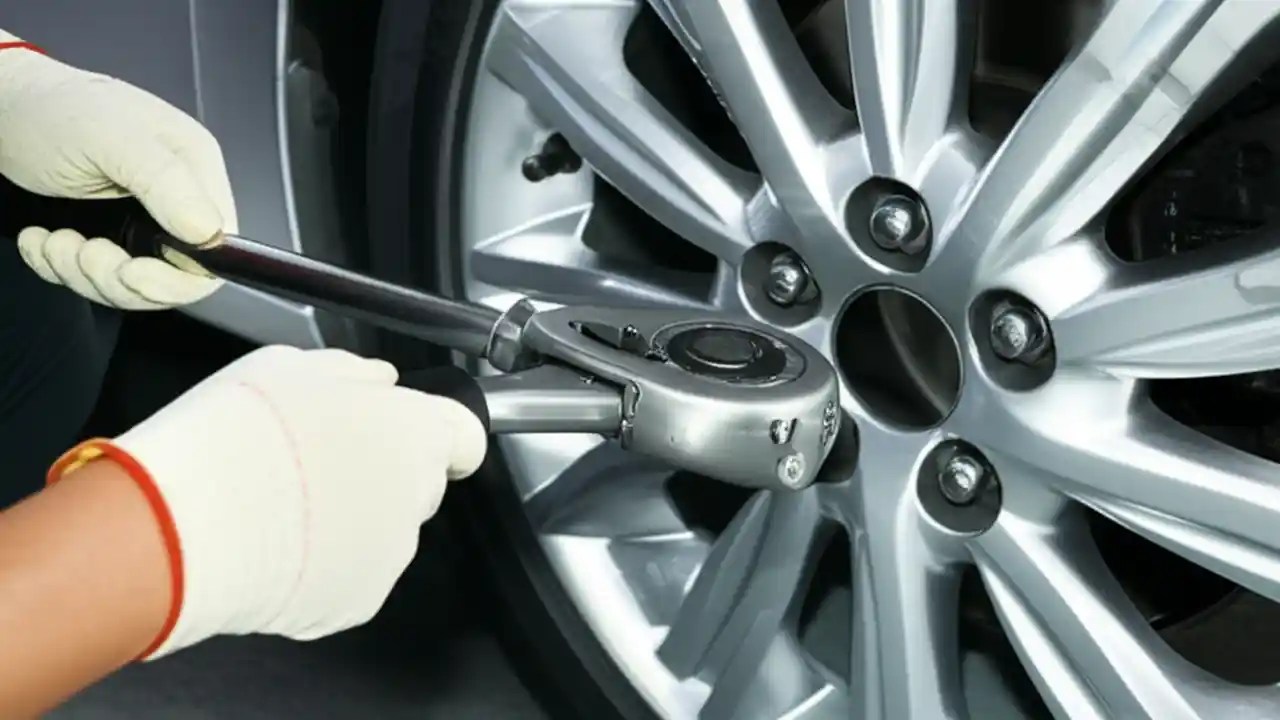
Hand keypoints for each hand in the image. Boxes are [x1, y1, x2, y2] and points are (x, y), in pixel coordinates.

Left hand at [0, 36, 236, 307]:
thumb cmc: (51, 110)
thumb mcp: (112, 138)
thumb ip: (166, 180)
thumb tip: (209, 233)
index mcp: (196, 171)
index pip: (217, 249)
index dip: (180, 277)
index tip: (132, 272)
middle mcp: (177, 201)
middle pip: (176, 277)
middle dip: (121, 278)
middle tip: (81, 251)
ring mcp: (141, 221)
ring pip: (133, 285)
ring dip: (83, 274)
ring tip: (53, 240)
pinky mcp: (108, 234)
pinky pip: (98, 278)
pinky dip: (62, 270)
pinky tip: (43, 239)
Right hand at [51, 346, 487, 657]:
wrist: (187, 523)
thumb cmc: (236, 437)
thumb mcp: (292, 366)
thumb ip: (354, 373)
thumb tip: (379, 381)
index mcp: (414, 433)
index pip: (463, 436)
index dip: (435, 432)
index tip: (408, 433)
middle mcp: (415, 498)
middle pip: (417, 483)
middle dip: (380, 473)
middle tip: (318, 463)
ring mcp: (388, 556)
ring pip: (382, 533)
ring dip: (349, 521)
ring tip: (283, 507)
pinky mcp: (355, 603)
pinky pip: (349, 578)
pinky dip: (321, 567)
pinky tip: (276, 546)